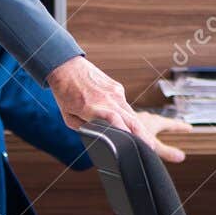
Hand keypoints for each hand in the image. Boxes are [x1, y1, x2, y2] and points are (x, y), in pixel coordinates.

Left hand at [46, 56, 188, 162]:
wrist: (67, 67)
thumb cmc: (64, 92)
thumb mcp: (68, 116)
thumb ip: (84, 128)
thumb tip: (98, 137)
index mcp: (91, 107)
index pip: (113, 120)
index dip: (124, 131)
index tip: (132, 143)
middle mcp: (106, 99)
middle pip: (130, 119)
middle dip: (142, 135)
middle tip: (151, 148)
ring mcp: (114, 92)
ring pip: (131, 113)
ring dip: (139, 127)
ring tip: (146, 141)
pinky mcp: (117, 88)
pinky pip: (125, 104)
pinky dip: (127, 115)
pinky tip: (127, 122)